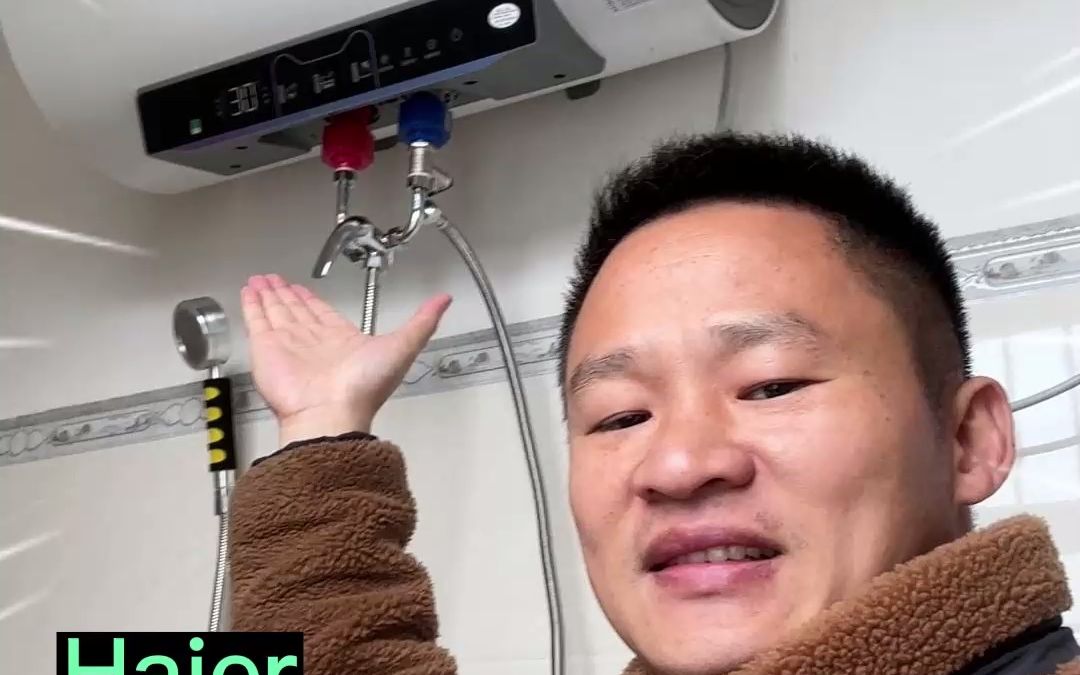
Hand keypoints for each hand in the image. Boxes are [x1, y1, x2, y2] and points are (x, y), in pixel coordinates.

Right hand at [241, 274, 451, 445]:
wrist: (330, 414)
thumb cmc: (363, 389)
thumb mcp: (403, 346)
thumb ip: (422, 321)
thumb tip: (444, 300)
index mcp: (341, 340)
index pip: (322, 314)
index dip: (311, 300)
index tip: (302, 288)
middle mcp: (313, 342)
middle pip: (296, 311)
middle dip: (285, 295)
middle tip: (275, 280)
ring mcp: (288, 345)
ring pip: (276, 312)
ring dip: (268, 295)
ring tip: (260, 280)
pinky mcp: (266, 348)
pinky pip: (258, 320)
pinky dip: (252, 304)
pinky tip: (250, 291)